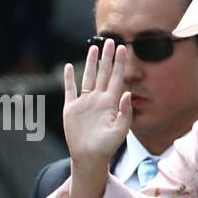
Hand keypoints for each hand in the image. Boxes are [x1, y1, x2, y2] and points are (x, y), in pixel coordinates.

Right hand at [63, 39, 132, 169]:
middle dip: (107, 57)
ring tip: (94, 47)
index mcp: (112, 103)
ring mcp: (85, 102)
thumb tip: (128, 93)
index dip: (120, 64)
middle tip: (110, 40)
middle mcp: (99, 99)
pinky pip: (70, 89)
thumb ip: (125, 112)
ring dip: (91, 62)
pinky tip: (70, 66)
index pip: (117, 79)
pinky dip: (69, 78)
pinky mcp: (71, 108)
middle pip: (104, 73)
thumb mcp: (120, 130)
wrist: (89, 157)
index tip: (123, 48)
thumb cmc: (107, 147)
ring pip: (89, 77)